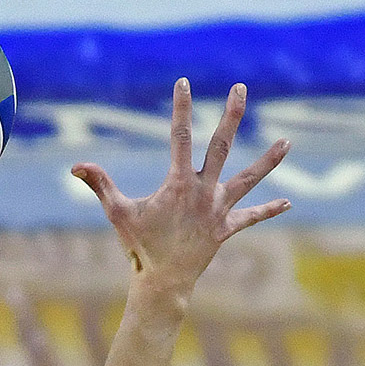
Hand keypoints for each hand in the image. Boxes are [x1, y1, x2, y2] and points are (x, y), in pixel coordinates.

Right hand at [71, 80, 290, 299]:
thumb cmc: (139, 247)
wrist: (163, 283)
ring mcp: (218, 210)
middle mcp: (204, 192)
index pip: (180, 136)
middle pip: (221, 145)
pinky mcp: (226, 229)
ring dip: (269, 160)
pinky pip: (251, 217)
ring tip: (288, 142)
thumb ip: (99, 184)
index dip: (181, 108)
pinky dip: (268, 210)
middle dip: (232, 115)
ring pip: (248, 179)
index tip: (183, 82)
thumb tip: (76, 166)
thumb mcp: (117, 213)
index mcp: (179, 183)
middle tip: (241, 88)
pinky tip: (288, 203)